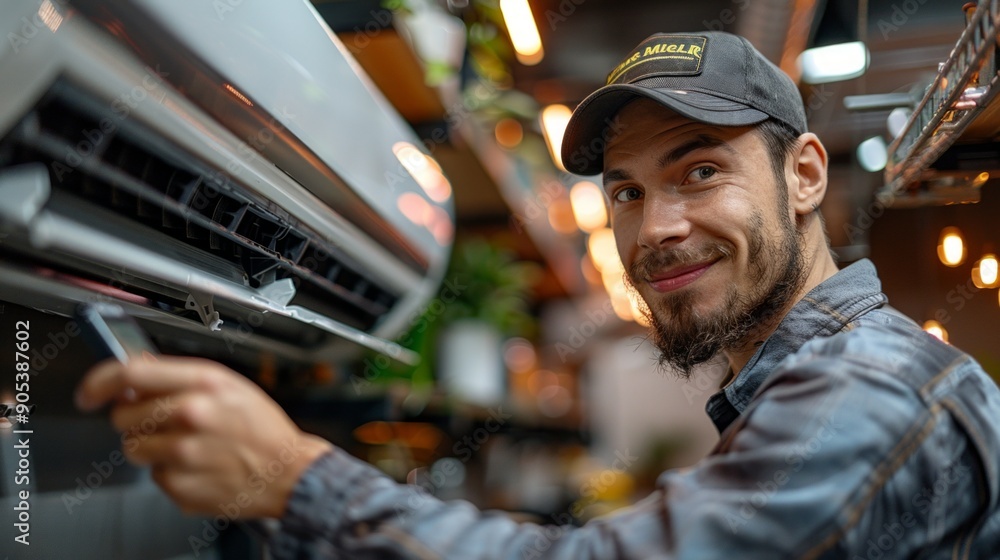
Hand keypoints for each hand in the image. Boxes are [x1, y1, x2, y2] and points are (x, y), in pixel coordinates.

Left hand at [75, 355, 332, 517]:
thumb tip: (133, 379)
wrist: (288, 472)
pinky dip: (172, 472)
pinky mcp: (181, 486)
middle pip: (124, 416)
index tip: (89, 393)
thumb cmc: (262, 428)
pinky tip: (199, 466)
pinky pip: (155, 475)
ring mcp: (184, 454)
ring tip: (188, 446)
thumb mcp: (228, 385)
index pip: (129, 374)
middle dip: (137, 420)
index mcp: (204, 383)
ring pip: (134, 448)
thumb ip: (179, 378)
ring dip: (152, 447)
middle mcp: (191, 415)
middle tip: (166, 423)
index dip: (99, 382)